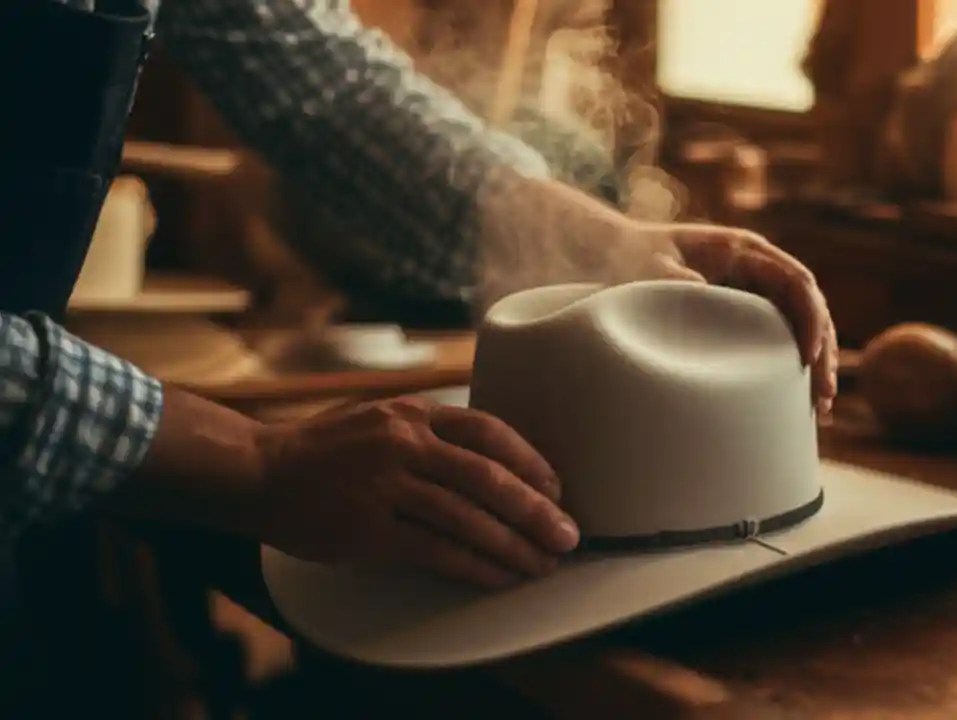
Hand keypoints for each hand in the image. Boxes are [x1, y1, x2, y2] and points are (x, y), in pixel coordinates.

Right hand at [252, 395, 578, 587]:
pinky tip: (498, 578)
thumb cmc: (324, 450)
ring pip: (467, 518)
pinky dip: (473, 567)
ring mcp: (386, 484)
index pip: (488, 431)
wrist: (257, 470)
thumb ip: (429, 434)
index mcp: (414, 413)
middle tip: (568, 536)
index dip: (530, 462)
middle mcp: (405, 442)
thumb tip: (489, 462)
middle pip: (487, 477)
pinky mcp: (368, 528)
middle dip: (535, 511)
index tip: (557, 489)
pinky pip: (435, 550)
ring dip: (511, 545)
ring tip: (541, 565)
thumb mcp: (380, 420)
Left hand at [647, 223, 838, 416]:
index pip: (797, 282)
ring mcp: (758, 290)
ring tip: (822, 408)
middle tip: (824, 395)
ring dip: (817, 365)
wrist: (625, 254)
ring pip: (804, 327)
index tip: (808, 357)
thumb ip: (670, 274)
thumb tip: (698, 288)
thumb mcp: (651, 264)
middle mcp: (761, 268)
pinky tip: (802, 401)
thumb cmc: (640, 256)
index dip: (811, 318)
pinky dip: (795, 367)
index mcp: (747, 250)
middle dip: (823, 351)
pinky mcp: (751, 312)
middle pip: (811, 309)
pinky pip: (784, 338)